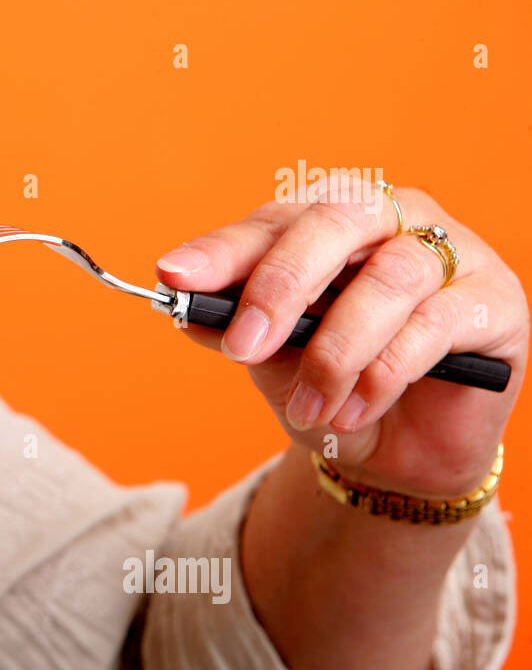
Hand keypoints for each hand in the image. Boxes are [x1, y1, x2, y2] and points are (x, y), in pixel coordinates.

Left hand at [154, 179, 527, 498]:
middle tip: (242, 347)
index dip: (223, 250)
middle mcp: (393, 217)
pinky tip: (353, 411)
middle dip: (280, 287)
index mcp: (329, 219)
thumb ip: (230, 323)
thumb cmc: (331, 385)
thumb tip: (182, 306)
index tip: (174, 277)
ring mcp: (453, 252)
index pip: (272, 220)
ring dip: (337, 353)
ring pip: (391, 278)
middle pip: (337, 223)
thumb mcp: (269, 356)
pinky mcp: (494, 301)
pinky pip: (435, 325)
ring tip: (310, 410)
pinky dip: (383, 374)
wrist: (396, 452)